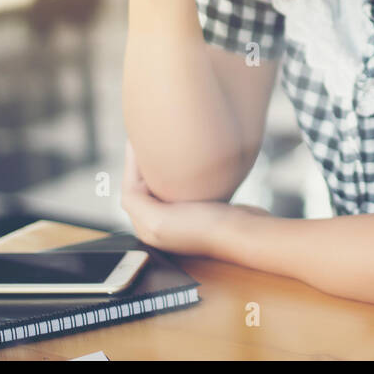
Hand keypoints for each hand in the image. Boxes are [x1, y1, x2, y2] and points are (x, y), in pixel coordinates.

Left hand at [120, 141, 267, 254]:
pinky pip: (180, 187)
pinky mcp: (199, 209)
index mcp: (148, 226)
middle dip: (143, 164)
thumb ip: (136, 203)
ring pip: (161, 185)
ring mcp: (180, 216)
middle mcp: (161, 222)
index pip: (131, 190)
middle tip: (144, 139)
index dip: (131, 164)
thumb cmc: (204, 229)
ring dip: (160, 167)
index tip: (136, 140)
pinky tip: (186, 162)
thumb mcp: (159, 220)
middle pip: (144, 187)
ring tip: (161, 146)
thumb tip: (129, 186)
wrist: (243, 233)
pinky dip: (177, 173)